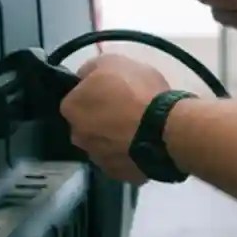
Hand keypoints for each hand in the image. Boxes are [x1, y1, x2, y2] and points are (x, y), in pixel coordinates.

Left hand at [60, 54, 170, 183]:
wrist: (165, 129)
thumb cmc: (137, 91)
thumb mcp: (113, 61)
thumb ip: (92, 68)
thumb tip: (85, 77)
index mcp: (71, 108)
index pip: (76, 98)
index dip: (93, 93)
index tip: (110, 90)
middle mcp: (78, 137)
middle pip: (87, 124)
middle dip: (101, 118)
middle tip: (126, 109)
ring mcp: (98, 159)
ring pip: (104, 144)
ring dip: (115, 137)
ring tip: (140, 129)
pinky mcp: (119, 175)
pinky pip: (122, 160)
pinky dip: (130, 153)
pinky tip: (145, 144)